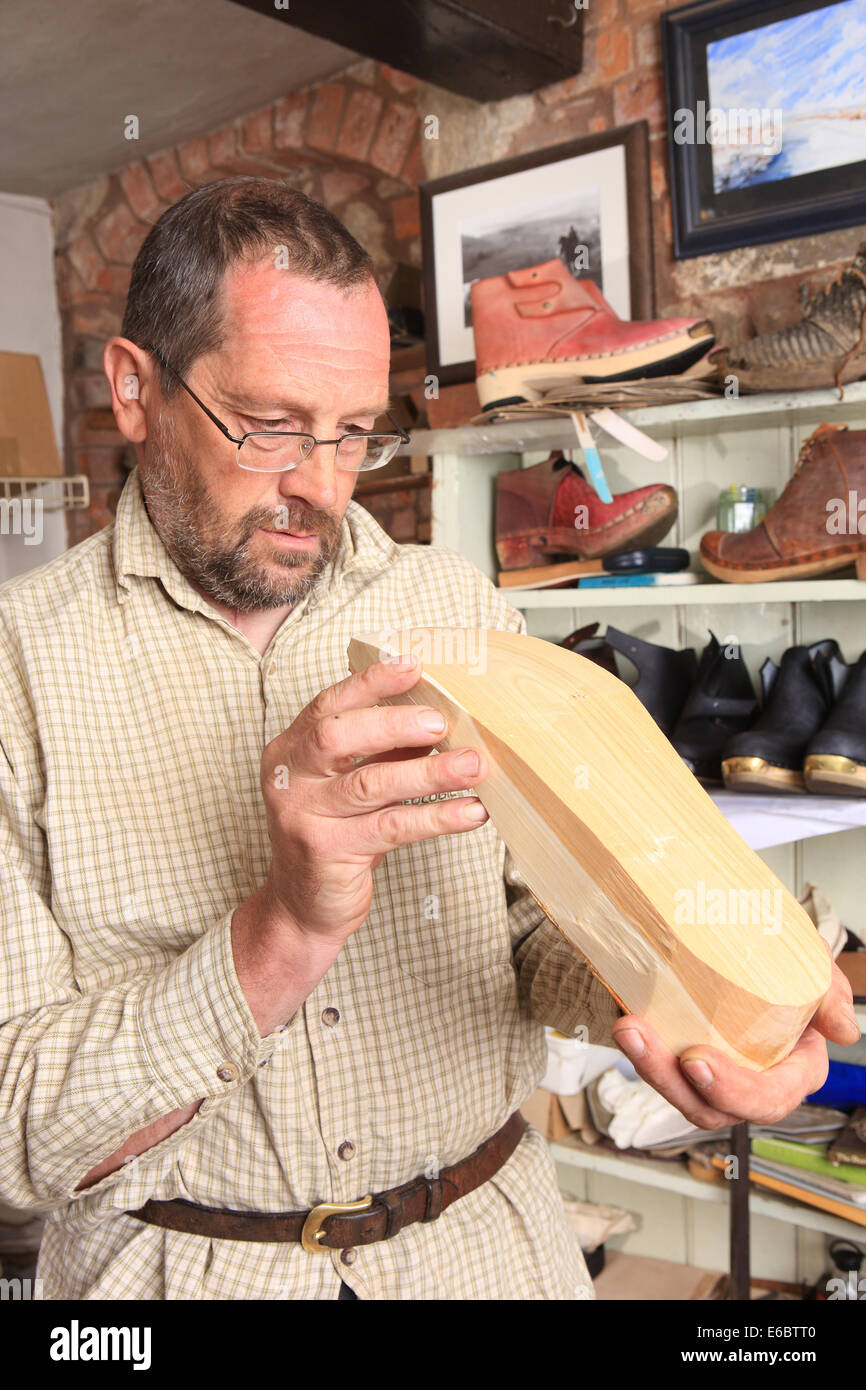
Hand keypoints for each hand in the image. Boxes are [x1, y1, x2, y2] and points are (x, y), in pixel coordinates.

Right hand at [257, 656, 488, 949]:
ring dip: (428, 772)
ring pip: (371, 783)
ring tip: (473, 765)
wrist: (303, 907)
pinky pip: (392, 827)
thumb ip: (381, 750)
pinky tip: (470, 812)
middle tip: (442, 722)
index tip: (413, 665)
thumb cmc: (334, 835)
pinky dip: (437, 817)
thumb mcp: (351, 785)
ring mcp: (305, 816)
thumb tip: (441, 715)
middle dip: (394, 723)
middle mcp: (289, 778)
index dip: (371, 683)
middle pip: (337, 736)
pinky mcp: (327, 852)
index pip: (329, 705)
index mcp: (291, 750)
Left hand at [610, 943, 860, 1128]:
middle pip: (711, 1106)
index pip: (768, 1099)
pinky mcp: (679, 1053)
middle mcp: (748, 1082)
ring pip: (677, 1090)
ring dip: (647, 1064)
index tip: (697, 1061)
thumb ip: (831, 996)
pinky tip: (624, 1016)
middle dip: (673, 1082)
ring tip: (626, 1029)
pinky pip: (658, 1063)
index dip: (734, 1090)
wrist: (747, 945)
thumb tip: (844, 1030)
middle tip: (644, 1041)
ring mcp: (709, 1071)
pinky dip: (639, 1046)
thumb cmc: (788, 970)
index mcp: (790, 1072)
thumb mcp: (816, 973)